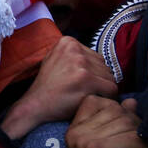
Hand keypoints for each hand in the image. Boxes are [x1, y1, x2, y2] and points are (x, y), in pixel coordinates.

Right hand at [0, 37, 117, 140]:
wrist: (35, 105)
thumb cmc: (48, 87)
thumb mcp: (55, 60)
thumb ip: (74, 55)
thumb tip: (99, 60)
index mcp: (68, 41)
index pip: (96, 58)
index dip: (93, 74)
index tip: (80, 84)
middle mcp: (75, 49)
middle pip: (105, 66)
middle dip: (98, 81)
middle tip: (83, 92)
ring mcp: (80, 63)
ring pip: (110, 77)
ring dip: (102, 90)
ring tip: (85, 96)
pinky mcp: (86, 79)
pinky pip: (112, 89)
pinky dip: (106, 97)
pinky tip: (92, 100)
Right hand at [67, 96, 147, 147]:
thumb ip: (117, 123)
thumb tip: (131, 101)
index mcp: (73, 131)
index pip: (95, 100)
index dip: (116, 110)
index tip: (127, 131)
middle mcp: (76, 133)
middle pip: (116, 110)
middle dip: (135, 125)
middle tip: (142, 147)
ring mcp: (86, 141)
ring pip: (127, 123)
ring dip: (143, 139)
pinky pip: (134, 139)